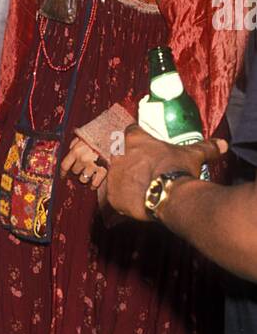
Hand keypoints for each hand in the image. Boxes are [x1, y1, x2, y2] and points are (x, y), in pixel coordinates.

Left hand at [61, 134, 107, 189]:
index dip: (63, 172)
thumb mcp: (84, 134)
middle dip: (78, 171)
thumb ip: (75, 143)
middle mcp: (83, 159)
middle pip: (75, 172)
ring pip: (83, 179)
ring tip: (89, 175)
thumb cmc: (100, 132)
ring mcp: (93, 166)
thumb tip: (70, 150)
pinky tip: (93, 184)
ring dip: (85, 178)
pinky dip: (93, 185)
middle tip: (82, 169)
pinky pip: (95, 183)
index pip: (64, 165)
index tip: (63, 176)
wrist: (116, 133)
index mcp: (76, 150)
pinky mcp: (104, 170)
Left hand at [97, 124, 227, 221]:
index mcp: (134, 139)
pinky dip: (123, 199)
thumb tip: (221, 144)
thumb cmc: (178, 168)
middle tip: (144, 170)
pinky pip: (115, 197)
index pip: (131, 131)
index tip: (146, 147)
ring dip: (125, 180)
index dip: (138, 139)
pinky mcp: (112, 195)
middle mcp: (118, 154)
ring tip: (141, 188)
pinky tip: (135, 202)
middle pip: (120, 154)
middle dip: (129, 161)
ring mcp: (113, 175)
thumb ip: (205, 147)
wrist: (169, 194)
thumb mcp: (193, 154)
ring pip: (116, 176)